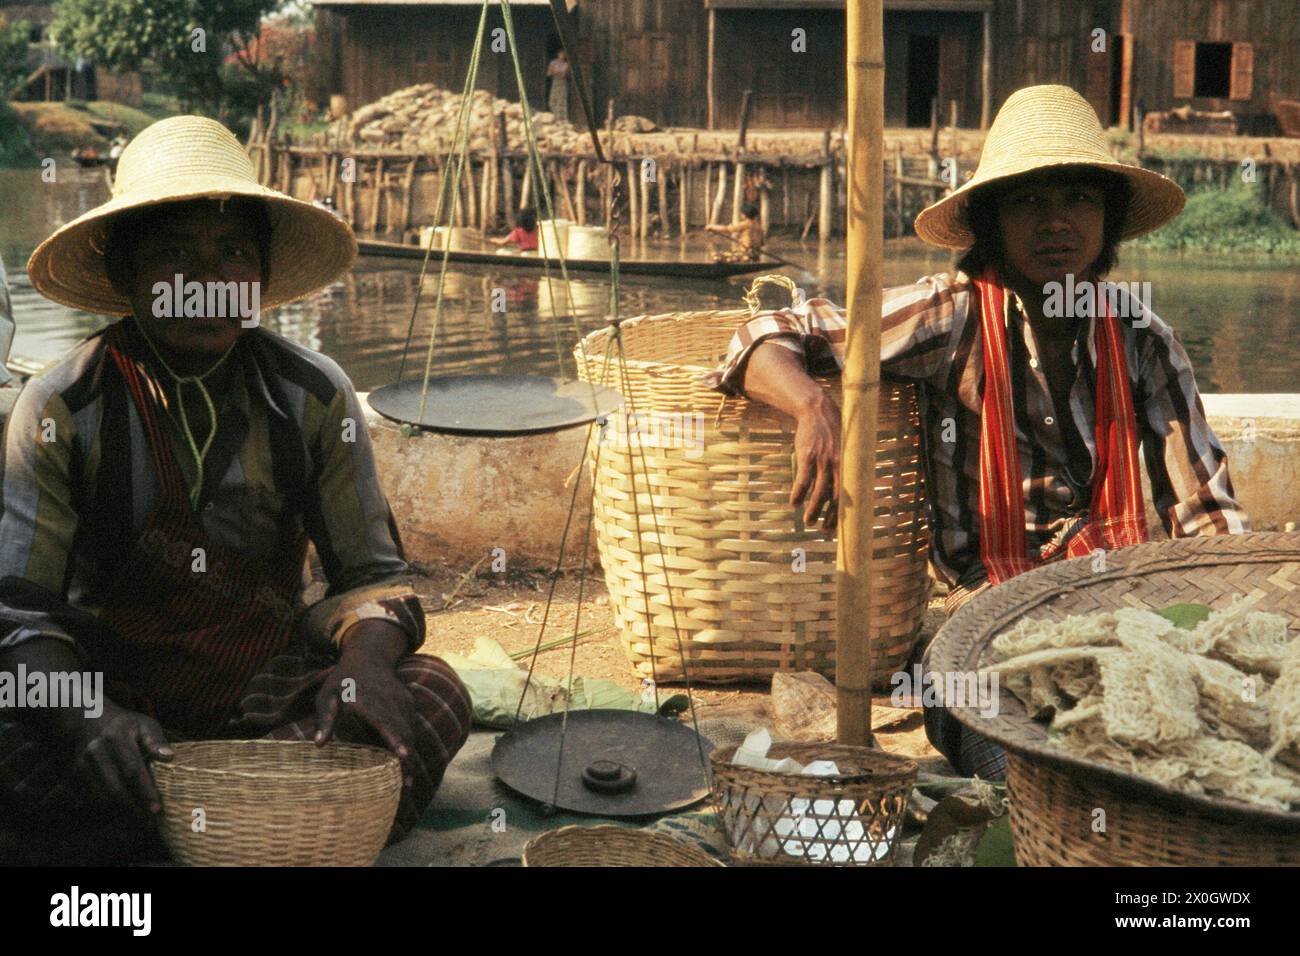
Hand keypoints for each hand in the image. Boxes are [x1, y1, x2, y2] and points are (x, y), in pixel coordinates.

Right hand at [61, 699, 172, 814]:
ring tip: (138, 821)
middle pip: (114, 788)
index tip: (156, 808)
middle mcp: (95, 751)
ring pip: (100, 797)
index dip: (144, 790)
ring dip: (119, 813)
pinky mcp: (74, 775)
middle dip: (132, 808)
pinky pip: (89, 799)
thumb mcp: (144, 724)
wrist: (86, 720)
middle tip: (149, 822)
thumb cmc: (124, 724)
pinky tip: (121, 814)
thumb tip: (169, 758)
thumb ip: (156, 740)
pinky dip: (105, 809)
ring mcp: (82, 764)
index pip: (132, 769)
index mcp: (116, 737)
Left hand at [314, 629, 416, 785]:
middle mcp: (390, 701)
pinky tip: (407, 760)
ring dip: (411, 754)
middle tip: (406, 785)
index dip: (396, 740)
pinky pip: (412, 726)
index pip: (385, 722)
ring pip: (411, 731)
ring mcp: (403, 701)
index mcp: (368, 700)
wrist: (369, 655)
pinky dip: (410, 743)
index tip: (404, 755)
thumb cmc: (343, 679)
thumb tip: (319, 744)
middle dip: (407, 759)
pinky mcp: (409, 703)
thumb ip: (325, 718)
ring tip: (408, 780)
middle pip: (403, 732)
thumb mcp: (327, 695)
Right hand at [790, 391, 840, 530]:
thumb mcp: (842, 450)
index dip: (844, 513)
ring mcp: (823, 461)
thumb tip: (838, 491)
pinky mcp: (807, 456)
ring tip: (808, 522)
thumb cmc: (831, 434)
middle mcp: (838, 465)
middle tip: (824, 530)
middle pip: (835, 498)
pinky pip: (803, 480)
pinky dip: (798, 494)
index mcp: (849, 465)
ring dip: (813, 510)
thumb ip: (842, 469)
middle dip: (829, 518)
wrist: (817, 411)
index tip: (839, 526)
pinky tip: (794, 503)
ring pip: (818, 493)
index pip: (849, 495)